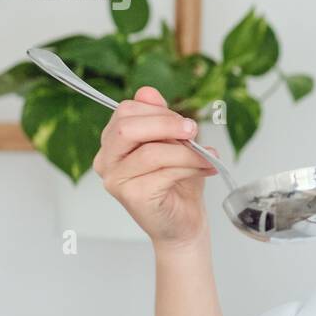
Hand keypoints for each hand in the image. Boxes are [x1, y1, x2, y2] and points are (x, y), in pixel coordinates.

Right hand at [92, 86, 217, 247]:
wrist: (184, 223)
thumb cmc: (178, 182)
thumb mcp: (173, 143)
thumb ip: (160, 118)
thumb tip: (147, 91)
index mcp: (113, 142)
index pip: (125, 111)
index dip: (158, 112)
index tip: (185, 123)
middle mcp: (106, 160)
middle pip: (127, 127)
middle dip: (166, 124)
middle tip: (193, 130)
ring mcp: (115, 180)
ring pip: (151, 151)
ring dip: (187, 151)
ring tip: (209, 157)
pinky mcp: (131, 196)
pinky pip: (164, 172)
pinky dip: (190, 167)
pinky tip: (206, 168)